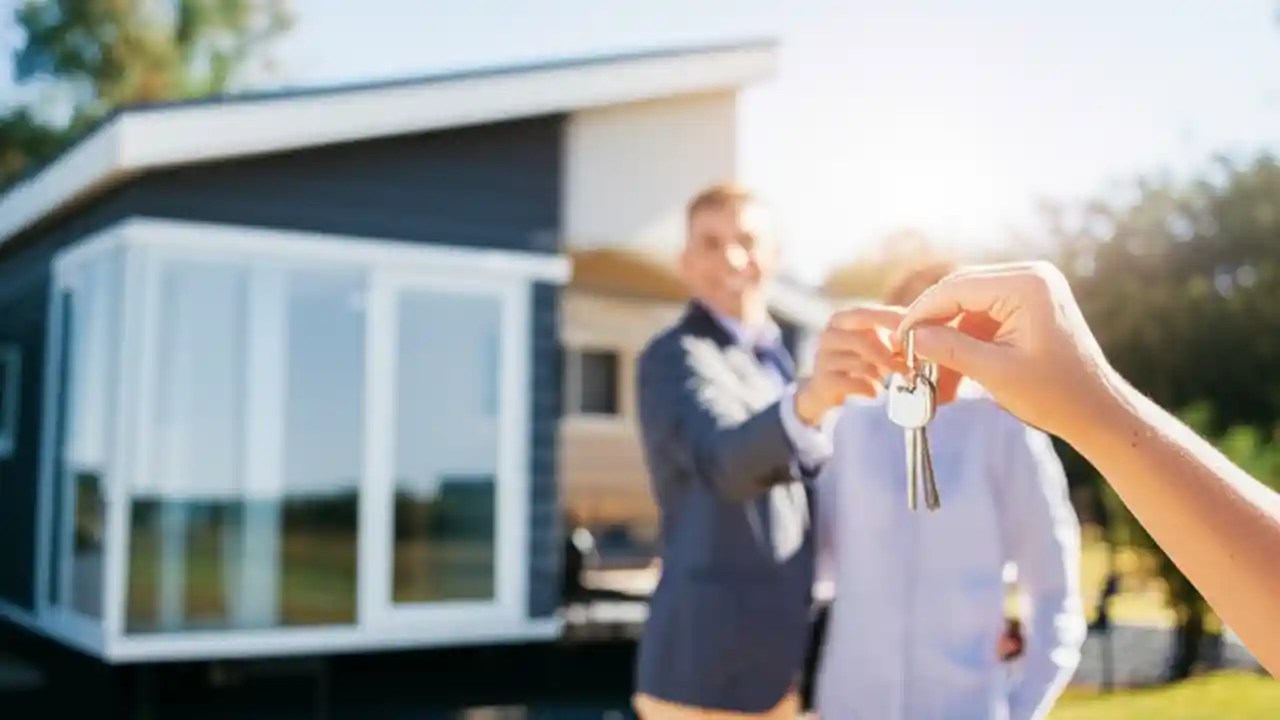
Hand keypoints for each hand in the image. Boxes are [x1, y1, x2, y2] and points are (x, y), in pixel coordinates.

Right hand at [795, 304, 907, 425]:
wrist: (825, 394)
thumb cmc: (859, 365)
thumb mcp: (877, 347)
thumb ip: (895, 338)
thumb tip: (923, 335)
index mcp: (843, 320)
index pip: (868, 314)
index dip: (892, 322)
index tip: (915, 331)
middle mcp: (829, 335)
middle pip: (860, 339)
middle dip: (886, 354)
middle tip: (906, 367)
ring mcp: (823, 358)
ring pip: (858, 363)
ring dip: (879, 373)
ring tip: (888, 380)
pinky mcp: (822, 381)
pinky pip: (851, 383)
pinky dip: (868, 388)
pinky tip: (874, 392)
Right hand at [896, 261, 1116, 443]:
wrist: (1097, 411)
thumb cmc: (1056, 395)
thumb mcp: (995, 372)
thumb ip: (950, 349)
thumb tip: (911, 336)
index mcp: (1027, 284)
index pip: (957, 288)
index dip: (922, 313)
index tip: (900, 340)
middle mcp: (1030, 276)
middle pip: (960, 291)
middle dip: (933, 324)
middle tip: (909, 352)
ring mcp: (1031, 289)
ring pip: (967, 305)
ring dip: (947, 336)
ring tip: (930, 372)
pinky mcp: (1028, 305)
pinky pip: (982, 317)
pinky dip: (965, 341)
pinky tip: (952, 372)